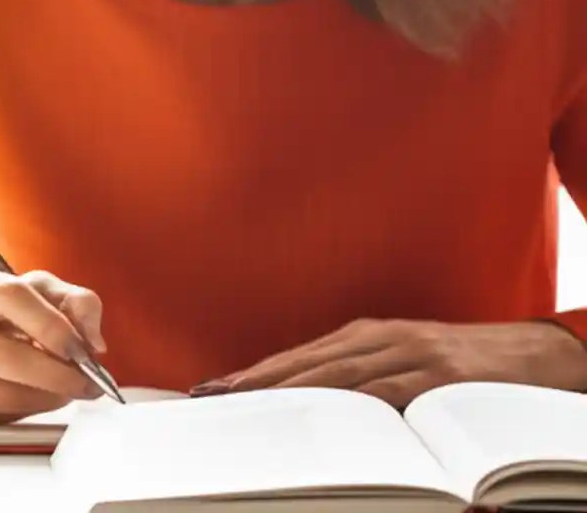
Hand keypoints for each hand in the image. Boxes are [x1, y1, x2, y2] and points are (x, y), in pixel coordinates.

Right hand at [0, 268, 106, 422]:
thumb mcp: (19, 290)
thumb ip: (66, 299)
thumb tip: (94, 341)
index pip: (10, 296)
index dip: (54, 325)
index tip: (85, 350)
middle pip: (7, 356)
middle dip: (59, 375)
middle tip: (89, 383)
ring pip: (0, 395)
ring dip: (46, 399)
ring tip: (65, 392)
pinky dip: (21, 413)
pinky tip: (29, 400)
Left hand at [192, 318, 586, 408]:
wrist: (541, 352)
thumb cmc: (464, 366)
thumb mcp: (404, 362)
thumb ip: (360, 379)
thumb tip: (306, 407)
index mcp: (368, 335)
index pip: (298, 357)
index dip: (254, 374)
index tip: (211, 390)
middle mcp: (383, 338)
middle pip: (307, 363)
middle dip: (257, 383)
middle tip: (213, 400)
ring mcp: (414, 354)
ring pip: (339, 375)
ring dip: (291, 392)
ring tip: (251, 408)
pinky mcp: (444, 376)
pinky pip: (392, 393)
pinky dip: (356, 406)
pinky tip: (326, 417)